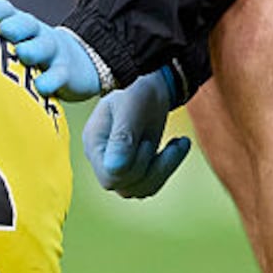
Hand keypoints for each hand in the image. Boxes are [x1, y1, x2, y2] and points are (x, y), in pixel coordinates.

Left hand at [0, 0, 102, 99]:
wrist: (81, 63)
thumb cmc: (33, 54)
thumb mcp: (15, 44)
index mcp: (20, 24)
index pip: (6, 10)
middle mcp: (36, 33)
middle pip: (26, 23)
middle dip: (15, 25)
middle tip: (4, 30)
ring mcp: (52, 51)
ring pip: (43, 46)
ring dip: (33, 49)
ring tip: (23, 53)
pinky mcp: (66, 72)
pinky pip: (58, 75)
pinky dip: (50, 80)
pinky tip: (41, 86)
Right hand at [83, 66, 190, 197]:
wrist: (150, 83)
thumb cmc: (138, 89)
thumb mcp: (131, 108)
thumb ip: (122, 138)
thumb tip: (114, 169)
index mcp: (94, 143)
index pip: (109, 176)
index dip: (133, 167)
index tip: (148, 142)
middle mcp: (102, 158)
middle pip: (125, 186)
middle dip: (152, 167)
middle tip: (161, 139)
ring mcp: (117, 164)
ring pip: (139, 189)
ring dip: (163, 170)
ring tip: (176, 144)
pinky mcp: (134, 167)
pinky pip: (150, 184)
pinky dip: (167, 169)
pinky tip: (178, 147)